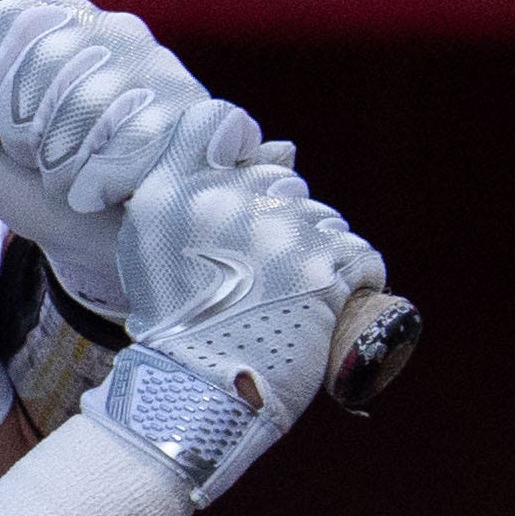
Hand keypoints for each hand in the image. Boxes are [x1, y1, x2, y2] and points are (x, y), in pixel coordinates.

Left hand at [0, 0, 284, 318]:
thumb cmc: (31, 180)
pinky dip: (110, 184)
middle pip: (50, 67)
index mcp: (53, 21)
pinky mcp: (203, 119)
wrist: (92, 243)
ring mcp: (164, 71)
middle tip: (45, 159)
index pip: (10, 27)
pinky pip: (140, 147)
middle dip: (31, 135)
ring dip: (69, 168)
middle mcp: (115, 31)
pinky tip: (116, 193)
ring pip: (95, 110)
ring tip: (80, 180)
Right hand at [84, 101, 385, 504]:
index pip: (225, 125)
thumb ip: (201, 186)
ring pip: (324, 219)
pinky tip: (328, 303)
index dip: (246, 158)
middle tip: (262, 273)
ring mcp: (276, 232)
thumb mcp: (155, 243)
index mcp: (175, 189)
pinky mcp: (320, 270)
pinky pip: (359, 256)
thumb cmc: (175, 321)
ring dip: (318, 252)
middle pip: (285, 182)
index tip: (243, 200)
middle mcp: (225, 199)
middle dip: (284, 220)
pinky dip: (352, 280)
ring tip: (290, 296)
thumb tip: (288, 148)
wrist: (193, 390)